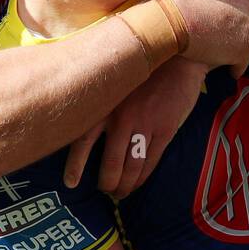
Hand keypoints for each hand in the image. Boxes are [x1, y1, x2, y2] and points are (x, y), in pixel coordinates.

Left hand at [62, 56, 207, 197]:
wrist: (178, 56)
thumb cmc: (142, 68)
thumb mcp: (113, 81)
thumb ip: (99, 100)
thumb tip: (78, 121)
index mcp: (104, 104)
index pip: (82, 141)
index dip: (75, 166)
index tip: (70, 183)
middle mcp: (121, 118)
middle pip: (110, 163)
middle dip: (107, 183)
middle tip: (105, 191)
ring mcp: (145, 125)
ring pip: (131, 167)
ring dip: (125, 186)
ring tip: (121, 193)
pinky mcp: (165, 130)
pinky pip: (151, 162)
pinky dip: (143, 178)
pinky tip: (138, 183)